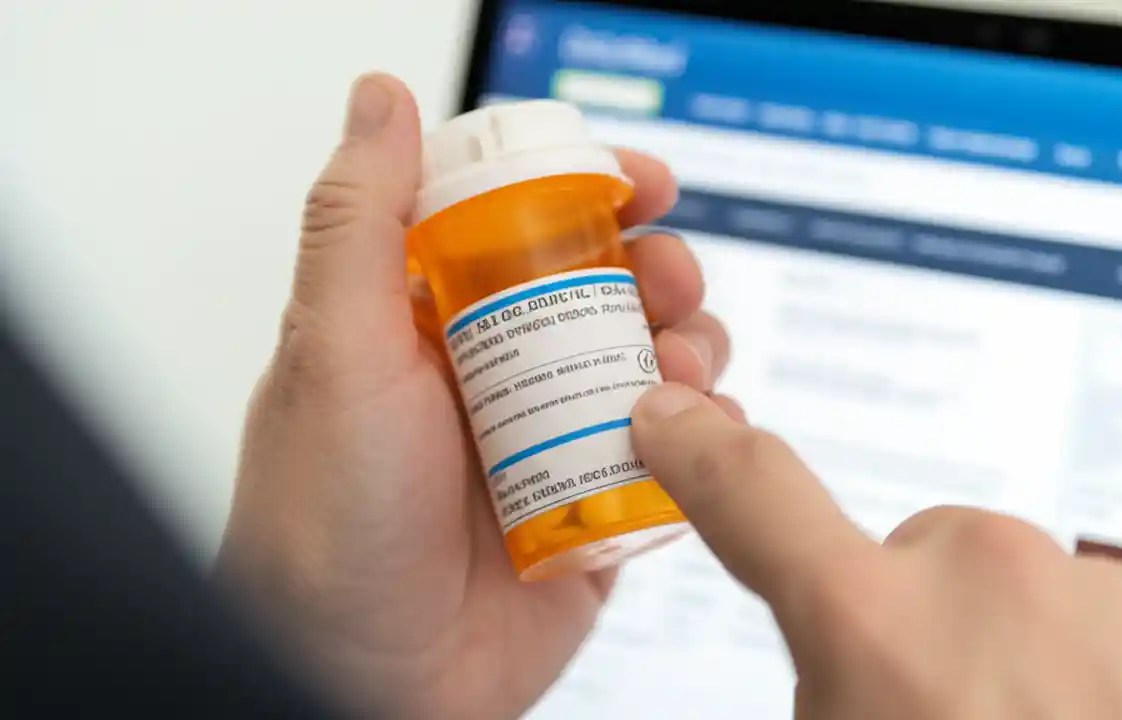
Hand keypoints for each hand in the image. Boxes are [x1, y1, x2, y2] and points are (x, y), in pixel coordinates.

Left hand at [216, 74, 728, 718]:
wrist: (364, 687)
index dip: (587, 189)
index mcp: (426, 324)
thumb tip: (380, 100)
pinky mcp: (593, 510)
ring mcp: (546, 442)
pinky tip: (698, 435)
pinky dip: (702, 435)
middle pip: (602, 290)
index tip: (641, 180)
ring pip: (647, 366)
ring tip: (684, 370)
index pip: (518, 223)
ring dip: (688, 348)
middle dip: (655, 271)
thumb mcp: (334, 352)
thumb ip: (360, 222)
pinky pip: (671, 454)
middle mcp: (491, 377)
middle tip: (670, 281)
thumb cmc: (323, 526)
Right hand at [631, 383, 1121, 718]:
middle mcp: (989, 579)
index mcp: (873, 631)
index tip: (674, 419)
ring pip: (1036, 599)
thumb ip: (825, 689)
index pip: (754, 494)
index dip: (702, 450)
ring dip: (1037, 663)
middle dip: (930, 630)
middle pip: (926, 560)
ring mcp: (1111, 593)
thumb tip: (836, 668)